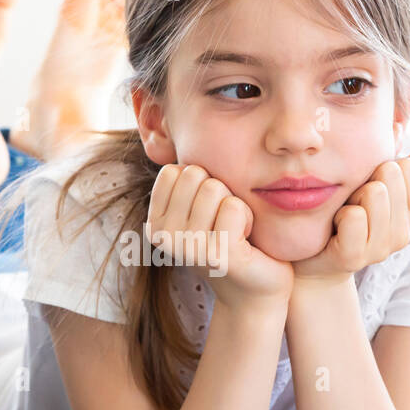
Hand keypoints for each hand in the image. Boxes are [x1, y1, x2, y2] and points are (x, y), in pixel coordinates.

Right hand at [147, 164, 293, 309]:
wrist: (255, 290)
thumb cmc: (231, 241)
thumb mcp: (198, 208)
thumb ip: (185, 179)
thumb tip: (162, 119)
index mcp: (155, 223)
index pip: (176, 170)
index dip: (201, 182)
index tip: (209, 213)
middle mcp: (164, 237)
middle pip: (195, 173)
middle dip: (220, 190)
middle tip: (225, 223)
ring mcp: (187, 248)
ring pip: (215, 187)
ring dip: (235, 205)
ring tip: (235, 231)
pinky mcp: (216, 255)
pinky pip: (234, 207)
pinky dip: (247, 217)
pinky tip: (246, 240)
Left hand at [291, 152, 409, 286]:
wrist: (317, 258)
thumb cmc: (347, 217)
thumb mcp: (375, 193)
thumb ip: (401, 176)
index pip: (409, 167)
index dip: (382, 169)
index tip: (369, 189)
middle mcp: (404, 236)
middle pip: (390, 174)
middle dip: (366, 180)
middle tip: (353, 201)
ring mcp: (381, 250)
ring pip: (375, 192)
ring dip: (351, 196)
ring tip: (343, 213)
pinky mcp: (354, 257)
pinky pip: (354, 215)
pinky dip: (339, 213)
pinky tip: (334, 226)